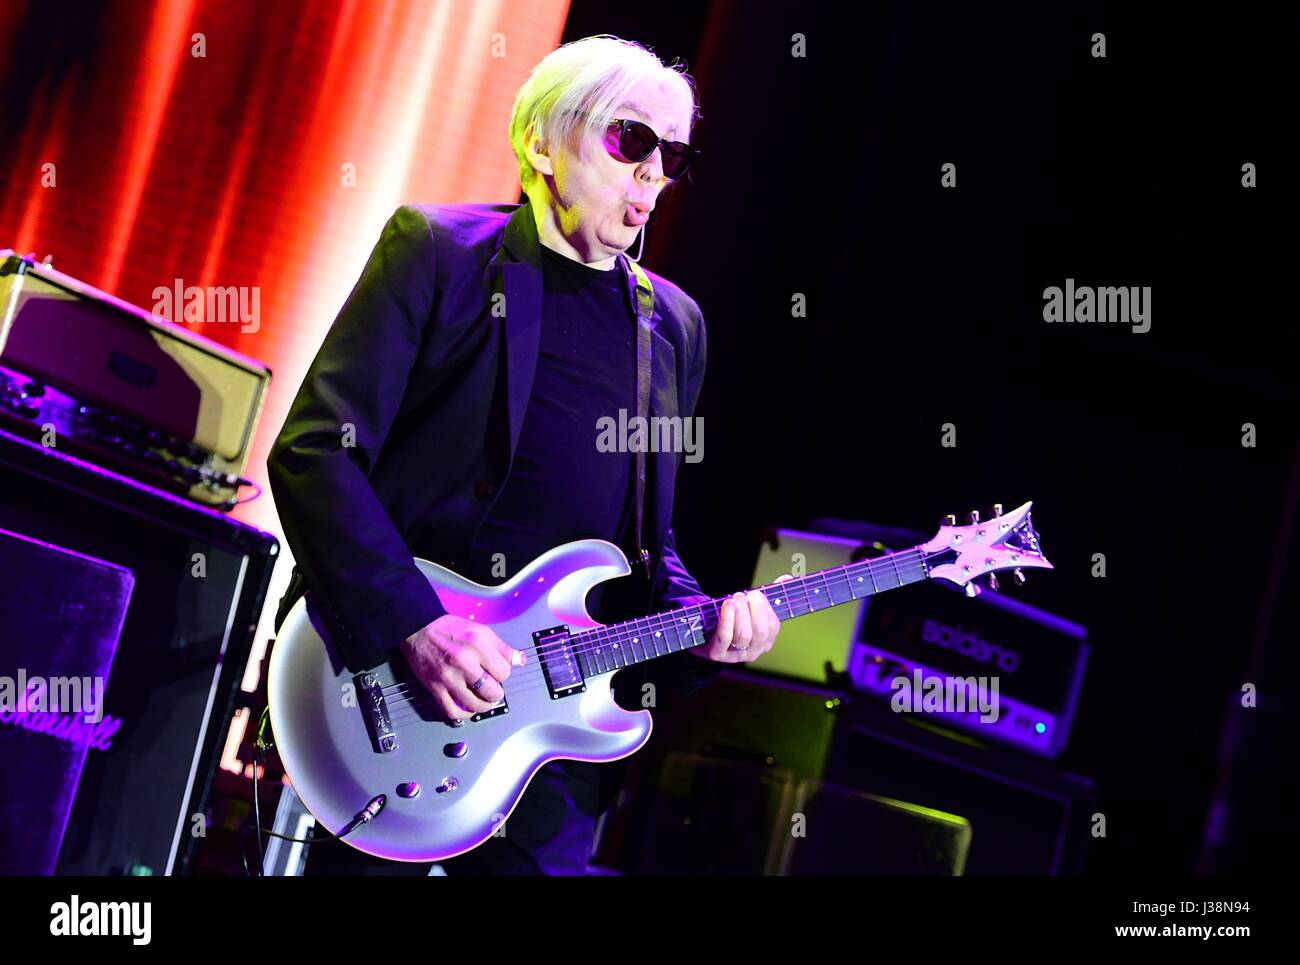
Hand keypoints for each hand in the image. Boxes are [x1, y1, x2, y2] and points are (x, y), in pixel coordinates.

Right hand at [401, 614, 525, 721]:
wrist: (417, 629)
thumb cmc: (448, 628)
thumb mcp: (480, 630)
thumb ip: (502, 647)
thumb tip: (521, 660)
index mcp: (477, 645)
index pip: (504, 672)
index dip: (503, 674)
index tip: (497, 673)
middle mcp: (463, 662)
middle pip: (493, 692)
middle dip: (496, 692)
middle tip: (493, 689)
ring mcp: (448, 678)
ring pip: (476, 705)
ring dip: (484, 705)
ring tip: (484, 700)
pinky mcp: (435, 688)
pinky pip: (453, 711)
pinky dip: (464, 714)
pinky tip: (468, 708)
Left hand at [688, 581, 786, 663]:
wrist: (701, 633)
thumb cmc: (730, 619)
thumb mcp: (749, 608)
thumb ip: (769, 595)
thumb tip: (786, 577)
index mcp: (765, 641)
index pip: (773, 626)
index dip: (765, 608)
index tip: (756, 593)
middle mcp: (753, 651)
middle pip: (760, 632)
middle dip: (754, 609)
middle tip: (744, 594)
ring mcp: (735, 656)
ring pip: (743, 635)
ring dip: (740, 612)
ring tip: (735, 598)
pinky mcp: (717, 654)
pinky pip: (725, 637)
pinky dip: (727, 619)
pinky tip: (728, 605)